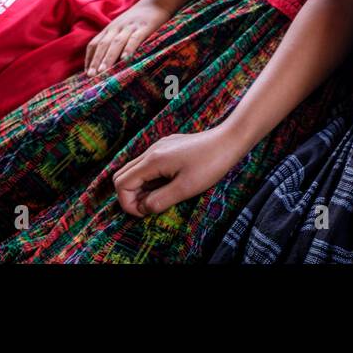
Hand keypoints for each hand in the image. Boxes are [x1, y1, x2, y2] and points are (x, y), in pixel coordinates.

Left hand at [85, 0, 170, 74]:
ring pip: (116, 43)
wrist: (156, 2)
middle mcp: (117, 27)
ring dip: (108, 57)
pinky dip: (129, 48)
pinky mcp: (144, 27)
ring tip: (103, 71)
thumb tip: (106, 61)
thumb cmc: (138, 19)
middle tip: (91, 76)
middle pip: (103, 45)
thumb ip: (114, 40)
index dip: (89, 58)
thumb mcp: (122, 27)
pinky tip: (125, 59)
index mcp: (110, 29)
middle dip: (96, 61)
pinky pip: (135, 38)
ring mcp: (130, 27)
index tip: (87, 73)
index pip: (94, 44)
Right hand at [113, 128, 245, 216]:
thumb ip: (160, 200)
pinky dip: (151, 178)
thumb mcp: (185, 188)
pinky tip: (170, 183)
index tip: (146, 212)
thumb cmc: (211, 163)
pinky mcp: (169, 147)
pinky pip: (149, 164)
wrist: (230, 139)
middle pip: (123, 175)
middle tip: (150, 206)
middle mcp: (151, 150)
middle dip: (130, 196)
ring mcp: (160, 146)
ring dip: (141, 187)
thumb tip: (142, 208)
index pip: (121, 184)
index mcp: (152, 160)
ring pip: (136, 169)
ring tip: (162, 197)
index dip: (128, 203)